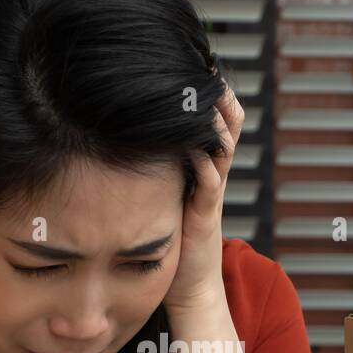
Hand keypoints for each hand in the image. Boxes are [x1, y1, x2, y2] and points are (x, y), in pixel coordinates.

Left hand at [164, 81, 243, 313]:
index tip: (194, 64)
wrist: (189, 288)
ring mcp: (210, 195)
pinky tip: (194, 145)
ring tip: (205, 95)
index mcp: (203, 168)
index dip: (209, 93)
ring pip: (223, 148)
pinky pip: (210, 182)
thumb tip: (125, 135)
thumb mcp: (165, 195)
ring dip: (215, 122)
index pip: (214, 120)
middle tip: (206, 67)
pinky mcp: (204, 216)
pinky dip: (205, 161)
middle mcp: (211, 175)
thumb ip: (159, 168)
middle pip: (228, 125)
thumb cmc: (171, 242)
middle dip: (218, 97)